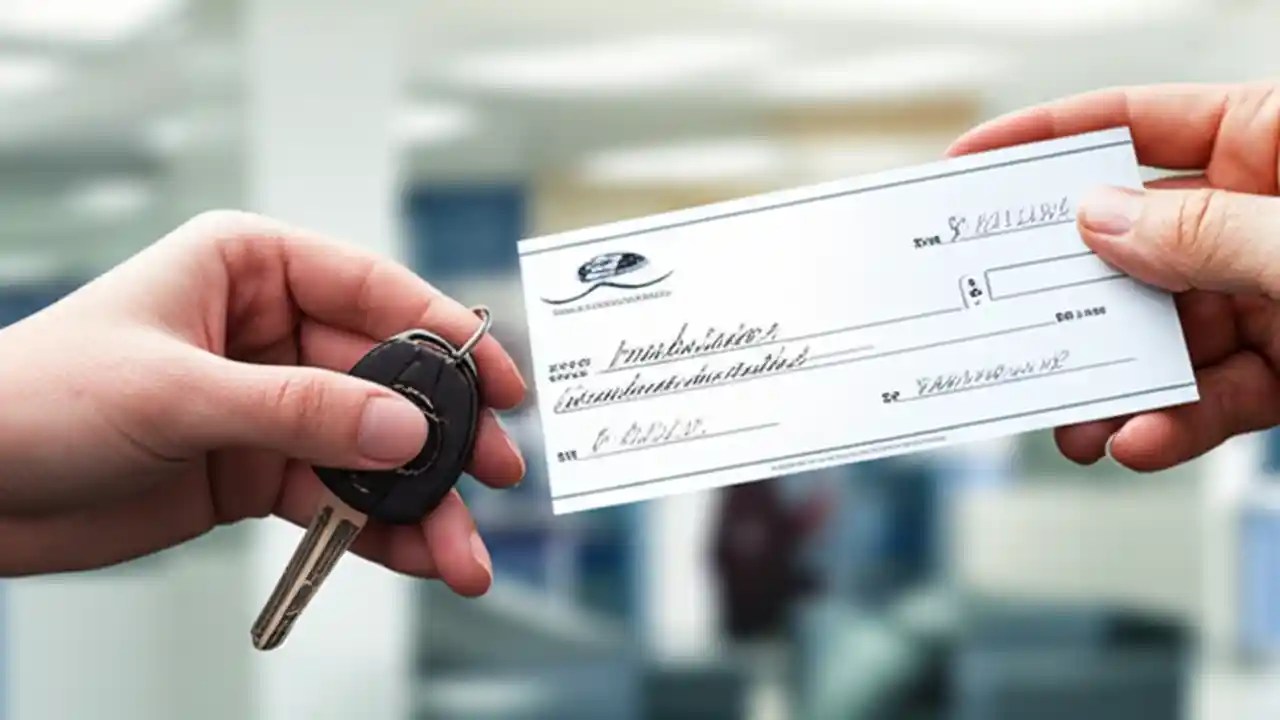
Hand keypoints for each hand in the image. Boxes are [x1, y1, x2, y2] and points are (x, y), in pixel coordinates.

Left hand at [0, 210, 525, 595]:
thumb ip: (301, 411)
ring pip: (368, 448)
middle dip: (443, 435)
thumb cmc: (37, 399)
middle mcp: (269, 331)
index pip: (373, 291)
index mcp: (251, 268)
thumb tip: (406, 431)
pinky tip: (417, 557)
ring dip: (418, 501)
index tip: (500, 383)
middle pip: (386, 380)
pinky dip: (376, 530)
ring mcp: (268, 404)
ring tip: (462, 553)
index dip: (446, 337)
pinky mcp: (257, 468)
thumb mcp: (178, 392)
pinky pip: (336, 496)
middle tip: (498, 472)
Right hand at [948, 81, 1279, 471]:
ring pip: (1160, 338)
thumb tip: (1102, 221)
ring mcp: (1271, 293)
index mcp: (1268, 145)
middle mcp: (1258, 216)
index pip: (1135, 124)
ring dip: (1112, 387)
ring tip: (1076, 425)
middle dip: (1065, 302)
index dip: (1045, 139)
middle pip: (1129, 247)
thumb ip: (1206, 232)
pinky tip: (1144, 440)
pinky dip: (1174, 424)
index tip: (968, 166)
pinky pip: (1212, 396)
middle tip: (1003, 325)